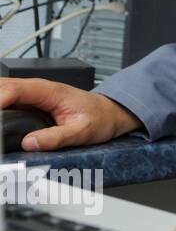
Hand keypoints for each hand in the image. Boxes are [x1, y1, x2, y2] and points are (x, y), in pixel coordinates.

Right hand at [0, 77, 141, 149]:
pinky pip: (7, 99)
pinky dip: (1, 106)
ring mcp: (33, 94)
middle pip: (3, 87)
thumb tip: (30, 143)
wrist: (109, 113)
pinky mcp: (29, 101)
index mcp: (50, 91)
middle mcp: (38, 89)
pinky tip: (1, 120)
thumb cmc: (99, 118)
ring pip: (3, 91)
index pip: (15, 89)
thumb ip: (56, 138)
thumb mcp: (82, 132)